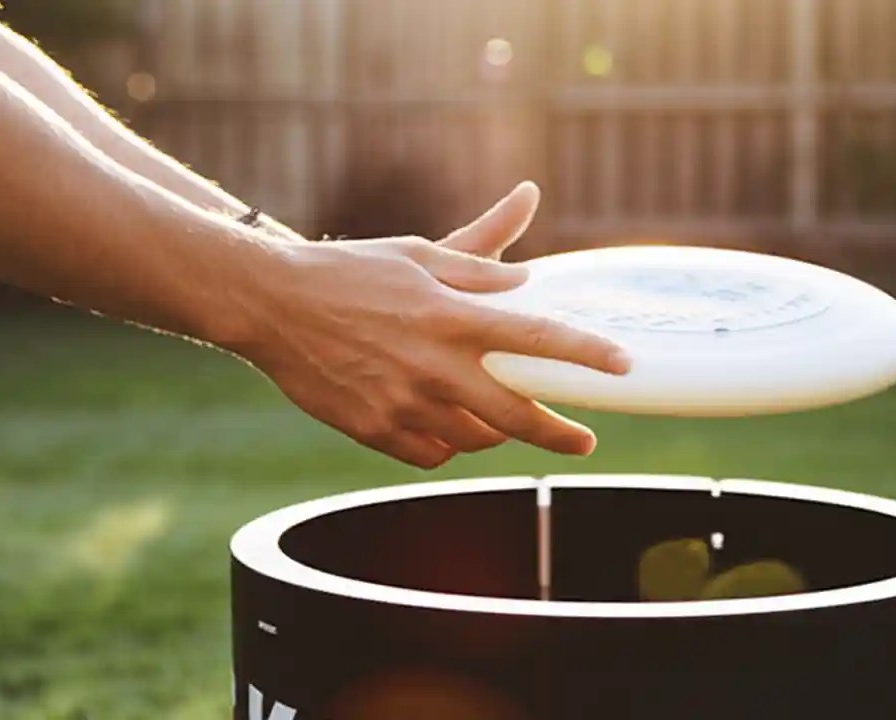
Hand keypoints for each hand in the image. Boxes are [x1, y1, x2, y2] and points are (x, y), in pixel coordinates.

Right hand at [219, 183, 630, 467]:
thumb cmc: (350, 270)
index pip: (534, 339)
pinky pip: (430, 453)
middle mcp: (431, 366)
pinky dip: (446, 442)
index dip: (586, 355)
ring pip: (473, 440)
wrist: (273, 303)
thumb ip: (478, 266)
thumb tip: (528, 279)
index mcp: (448, 315)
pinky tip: (444, 421)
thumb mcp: (417, 252)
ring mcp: (401, 404)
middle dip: (559, 433)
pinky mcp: (373, 429)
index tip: (622, 368)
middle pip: (515, 417)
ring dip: (496, 433)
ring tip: (500, 418)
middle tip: (585, 439)